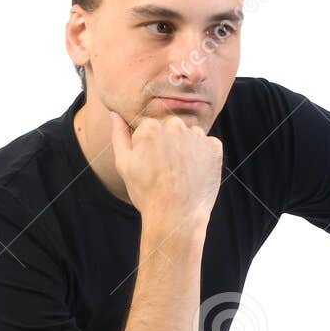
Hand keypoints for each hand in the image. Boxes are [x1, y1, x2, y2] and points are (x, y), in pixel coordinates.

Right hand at [109, 110, 221, 234]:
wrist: (176, 216)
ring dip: (187, 149)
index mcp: (150, 127)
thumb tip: (115, 114)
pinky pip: (208, 146)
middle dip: (169, 145)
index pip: (149, 130)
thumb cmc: (146, 193)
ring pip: (190, 136)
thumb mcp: (124, 165)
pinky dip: (204, 157)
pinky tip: (195, 174)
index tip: (150, 167)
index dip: (148, 149)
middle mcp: (175, 125)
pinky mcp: (214, 148)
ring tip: (181, 174)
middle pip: (171, 129)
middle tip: (166, 172)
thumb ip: (119, 135)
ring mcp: (197, 136)